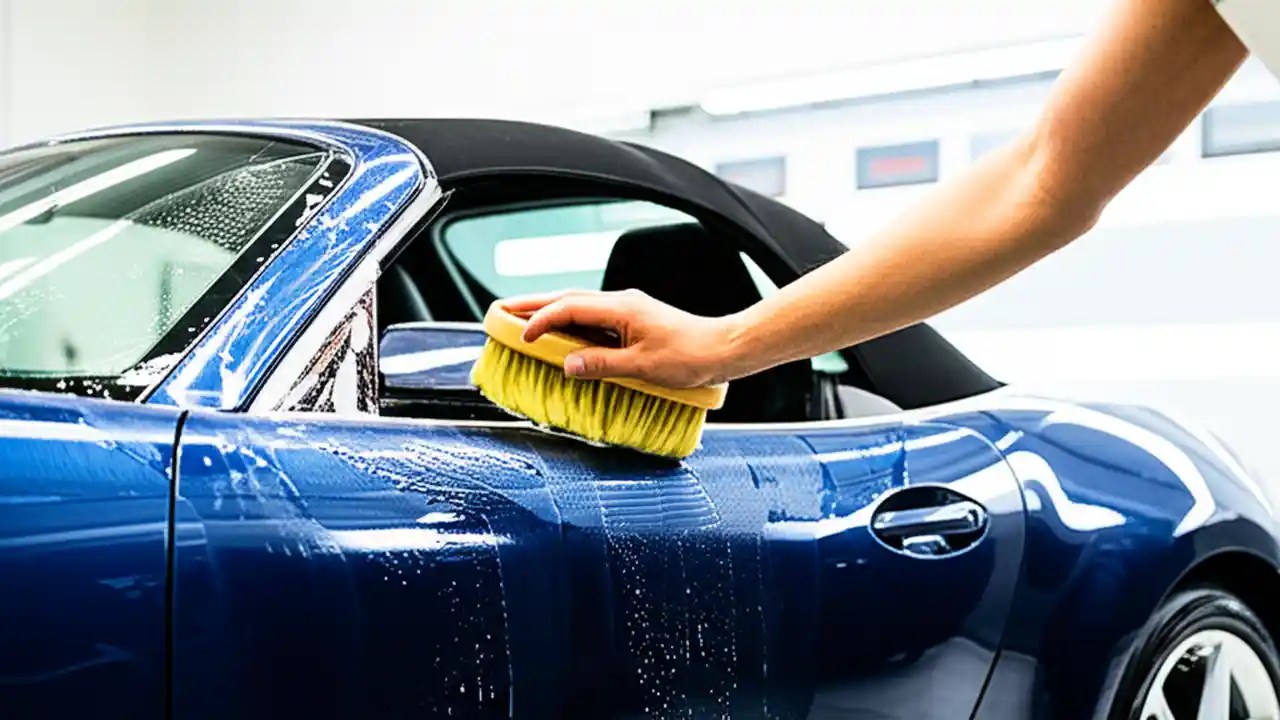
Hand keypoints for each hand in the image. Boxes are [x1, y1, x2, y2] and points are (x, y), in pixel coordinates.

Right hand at [503, 289, 742, 387]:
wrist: (722, 349)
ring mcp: (626, 310)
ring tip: (520, 320)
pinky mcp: (632, 320)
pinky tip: (559, 334)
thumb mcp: (644, 367)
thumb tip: (568, 365)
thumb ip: (603, 365)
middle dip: (532, 305)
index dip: (541, 319)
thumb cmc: (690, 357)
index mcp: (621, 308)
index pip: (570, 307)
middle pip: (567, 299)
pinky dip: (568, 322)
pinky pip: (591, 318)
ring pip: (577, 306)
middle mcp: (621, 303)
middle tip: (500, 311)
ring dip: (548, 312)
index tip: (520, 335)